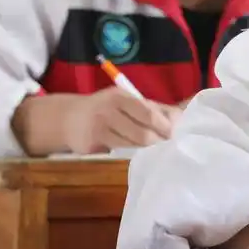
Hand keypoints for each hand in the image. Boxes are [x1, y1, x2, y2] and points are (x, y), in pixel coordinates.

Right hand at [60, 87, 181, 153]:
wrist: (68, 118)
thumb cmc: (106, 108)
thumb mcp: (126, 100)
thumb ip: (152, 107)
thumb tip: (179, 117)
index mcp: (121, 96)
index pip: (148, 113)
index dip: (164, 125)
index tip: (174, 133)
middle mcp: (109, 110)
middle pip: (142, 132)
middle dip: (158, 140)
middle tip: (166, 145)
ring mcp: (99, 128)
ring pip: (132, 144)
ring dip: (146, 148)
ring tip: (153, 148)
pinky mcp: (92, 144)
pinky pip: (118, 150)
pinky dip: (130, 151)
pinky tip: (134, 150)